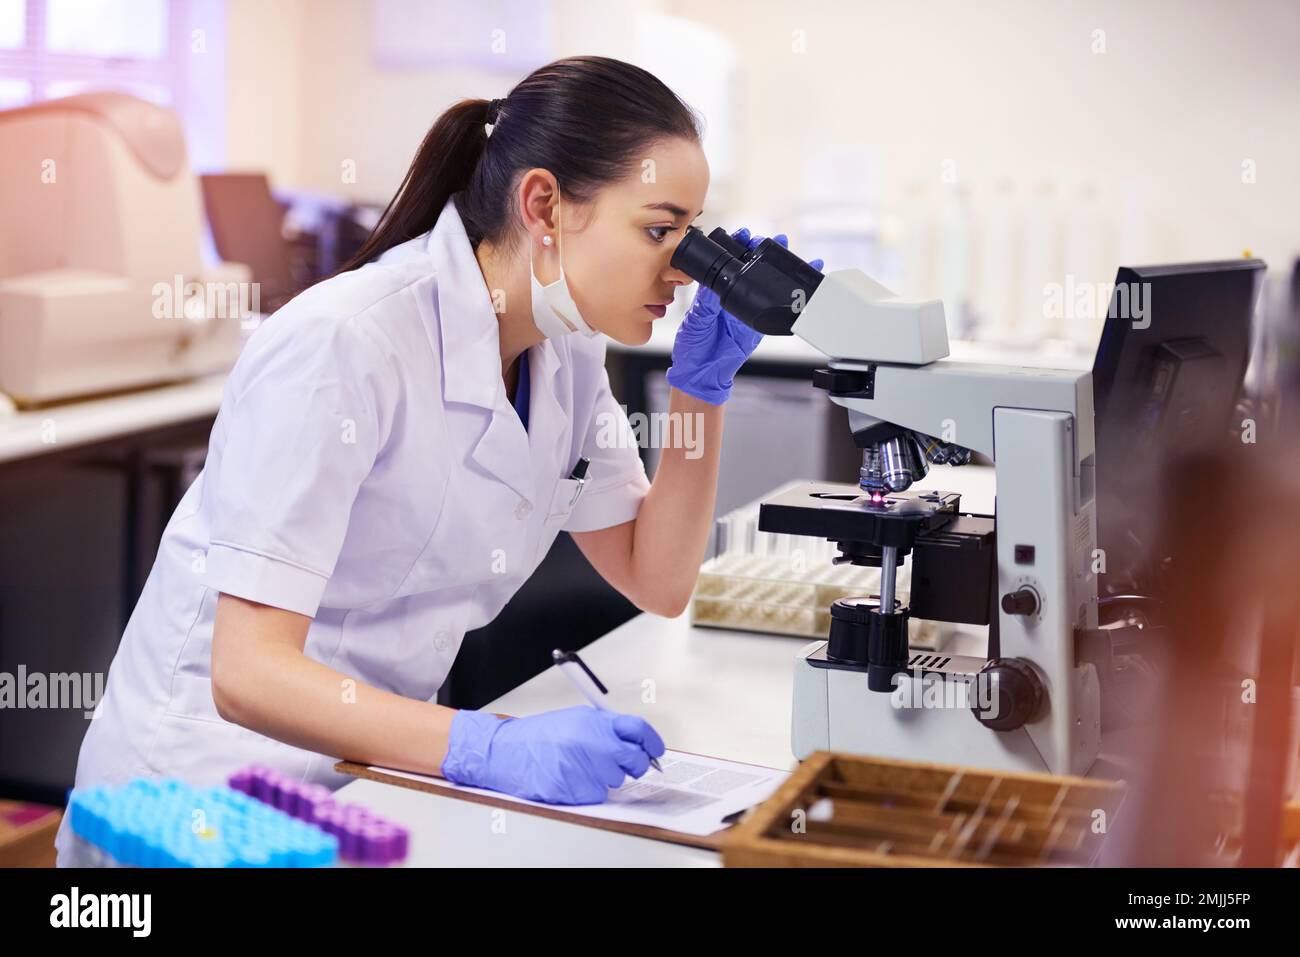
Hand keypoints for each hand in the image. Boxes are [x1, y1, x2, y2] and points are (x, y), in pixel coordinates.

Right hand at [440, 706, 665, 804]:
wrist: (505, 752)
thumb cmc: (539, 736)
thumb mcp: (575, 719)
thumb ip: (606, 727)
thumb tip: (635, 741)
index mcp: (595, 722)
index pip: (638, 729)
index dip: (652, 741)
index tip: (656, 750)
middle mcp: (592, 744)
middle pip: (635, 759)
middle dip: (632, 763)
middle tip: (620, 762)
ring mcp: (583, 769)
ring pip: (616, 780)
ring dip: (604, 776)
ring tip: (579, 765)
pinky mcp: (573, 791)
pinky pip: (597, 795)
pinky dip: (588, 790)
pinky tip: (570, 777)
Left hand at [666, 228, 822, 404]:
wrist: (702, 373)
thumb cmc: (692, 346)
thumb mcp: (696, 321)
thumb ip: (706, 304)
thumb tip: (715, 284)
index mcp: (715, 291)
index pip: (728, 261)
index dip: (737, 246)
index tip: (743, 235)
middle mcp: (733, 296)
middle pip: (752, 267)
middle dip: (764, 250)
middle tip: (774, 239)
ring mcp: (749, 309)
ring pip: (767, 283)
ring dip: (780, 266)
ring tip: (790, 250)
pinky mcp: (760, 325)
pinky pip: (778, 308)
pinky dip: (792, 295)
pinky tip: (803, 281)